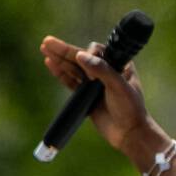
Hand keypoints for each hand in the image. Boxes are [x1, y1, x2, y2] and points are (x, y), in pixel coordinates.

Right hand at [39, 35, 150, 158]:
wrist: (129, 134)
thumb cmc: (130, 109)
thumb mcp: (118, 87)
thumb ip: (101, 70)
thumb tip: (80, 55)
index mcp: (119, 64)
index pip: (98, 51)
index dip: (89, 57)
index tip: (91, 78)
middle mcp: (106, 71)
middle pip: (82, 57)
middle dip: (65, 50)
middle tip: (48, 41)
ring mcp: (95, 84)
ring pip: (74, 68)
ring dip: (59, 59)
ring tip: (44, 48)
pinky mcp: (87, 96)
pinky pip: (71, 81)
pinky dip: (61, 73)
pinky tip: (50, 63)